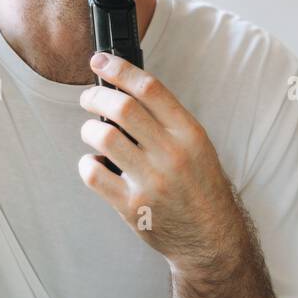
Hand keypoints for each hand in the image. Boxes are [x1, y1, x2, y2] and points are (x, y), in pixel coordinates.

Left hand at [78, 51, 244, 271]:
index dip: (119, 68)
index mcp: (188, 132)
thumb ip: (165, 119)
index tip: (100, 61)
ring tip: (92, 133)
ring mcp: (151, 180)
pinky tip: (95, 164)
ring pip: (103, 137)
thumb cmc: (200, 185)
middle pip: (121, 108)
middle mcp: (171, 153)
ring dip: (89, 129)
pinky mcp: (131, 206)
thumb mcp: (196, 144)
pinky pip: (93, 173)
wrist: (211, 237)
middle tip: (88, 98)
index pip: (149, 88)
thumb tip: (123, 89)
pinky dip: (87, 163)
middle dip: (95, 96)